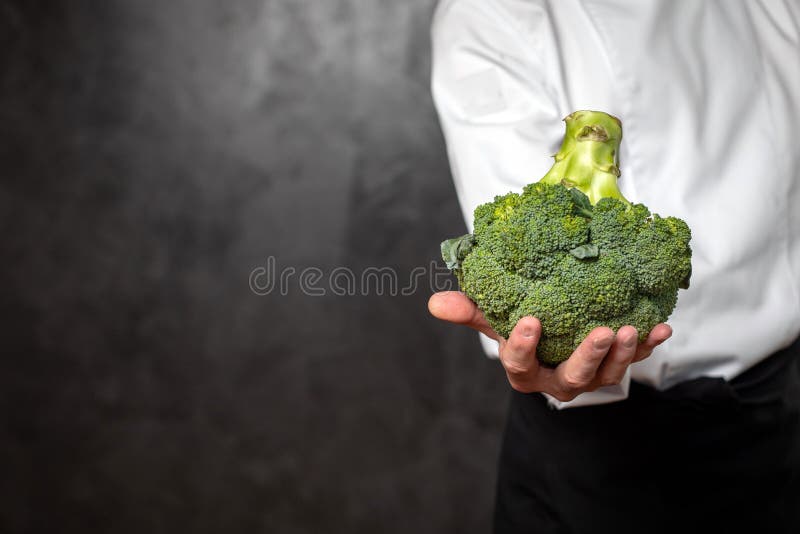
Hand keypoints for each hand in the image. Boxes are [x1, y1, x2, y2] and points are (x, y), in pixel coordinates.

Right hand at [428, 291, 671, 401]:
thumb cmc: (520, 328)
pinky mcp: (614, 366)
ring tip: (631, 329)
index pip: (520, 364)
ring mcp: (588, 377)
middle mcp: (557, 381)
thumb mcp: (496, 320)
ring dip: (623, 354)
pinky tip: (661, 327)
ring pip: (607, 374)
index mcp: (525, 371)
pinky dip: (648, 345)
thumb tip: (434, 303)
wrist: (552, 337)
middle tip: (603, 333)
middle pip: (572, 377)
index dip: (523, 346)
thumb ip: (472, 312)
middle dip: (589, 357)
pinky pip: (633, 360)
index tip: (529, 321)